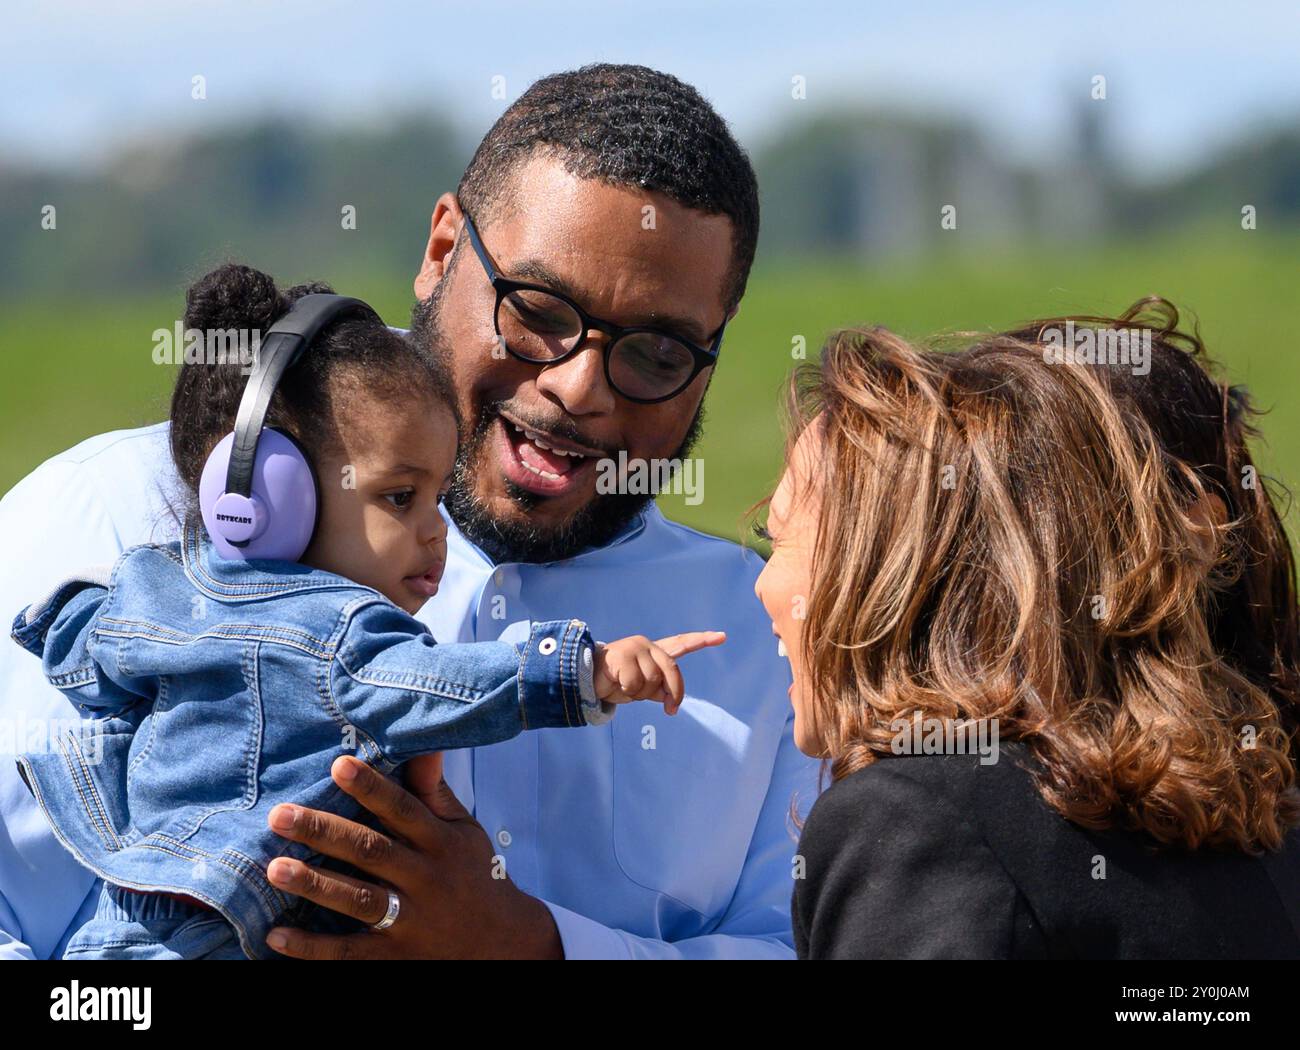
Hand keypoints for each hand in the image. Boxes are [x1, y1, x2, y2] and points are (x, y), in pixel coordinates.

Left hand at [262, 754, 563, 958]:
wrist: (501, 942)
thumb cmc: (472, 872)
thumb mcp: (463, 830)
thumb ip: (435, 792)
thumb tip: (423, 746)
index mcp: (440, 842)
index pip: (403, 809)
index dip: (372, 788)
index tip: (338, 764)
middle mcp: (425, 878)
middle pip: (371, 852)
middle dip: (324, 832)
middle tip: (280, 815)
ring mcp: (410, 920)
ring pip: (358, 900)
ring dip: (315, 884)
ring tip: (274, 868)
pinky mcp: (395, 956)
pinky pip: (349, 952)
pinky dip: (312, 947)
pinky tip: (276, 935)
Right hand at [594, 630, 725, 713]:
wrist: (586, 678)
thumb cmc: (616, 683)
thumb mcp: (642, 689)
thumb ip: (659, 690)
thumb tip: (672, 699)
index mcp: (654, 653)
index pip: (681, 644)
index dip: (702, 640)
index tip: (722, 636)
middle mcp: (647, 646)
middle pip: (672, 670)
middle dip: (674, 692)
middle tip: (671, 710)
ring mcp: (635, 648)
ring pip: (652, 681)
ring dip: (639, 694)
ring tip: (624, 688)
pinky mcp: (622, 654)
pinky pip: (634, 683)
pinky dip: (626, 690)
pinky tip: (615, 683)